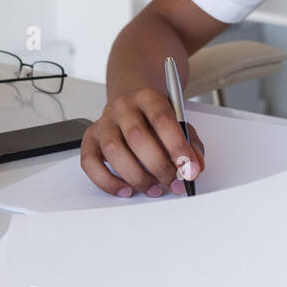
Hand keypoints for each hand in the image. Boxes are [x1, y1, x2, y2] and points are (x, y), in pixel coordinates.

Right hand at [81, 88, 204, 196]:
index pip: (162, 120)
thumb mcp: (179, 121)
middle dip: (159, 166)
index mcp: (148, 97)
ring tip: (154, 189)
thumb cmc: (155, 116)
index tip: (190, 169)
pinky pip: (90, 163)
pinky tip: (126, 190)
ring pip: (114, 151)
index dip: (178, 147)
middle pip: (137, 136)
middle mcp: (123, 107)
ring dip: (137, 176)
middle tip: (174, 184)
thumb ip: (190, 142)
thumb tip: (196, 166)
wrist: (131, 103)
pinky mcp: (90, 139)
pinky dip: (108, 182)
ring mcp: (104, 123)